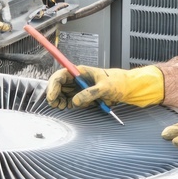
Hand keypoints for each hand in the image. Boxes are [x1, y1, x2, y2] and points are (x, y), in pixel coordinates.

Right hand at [45, 65, 163, 108]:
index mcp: (80, 71)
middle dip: (54, 94)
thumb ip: (90, 94)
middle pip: (58, 84)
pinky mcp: (81, 95)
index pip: (61, 75)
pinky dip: (66, 104)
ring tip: (62, 107)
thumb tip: (75, 101)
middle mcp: (76, 78)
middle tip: (55, 104)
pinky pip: (68, 100)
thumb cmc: (116, 82)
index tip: (52, 96)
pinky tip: (68, 107)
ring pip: (61, 93)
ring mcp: (78, 87)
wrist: (124, 88)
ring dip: (59, 100)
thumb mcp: (104, 88)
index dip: (53, 84)